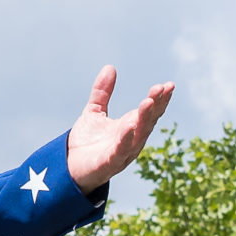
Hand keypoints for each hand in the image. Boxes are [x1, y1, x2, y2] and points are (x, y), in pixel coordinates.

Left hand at [66, 64, 174, 194]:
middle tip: (160, 88)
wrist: (68, 168)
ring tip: (148, 102)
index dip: (160, 100)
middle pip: (148, 122)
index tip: (168, 85)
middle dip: (155, 106)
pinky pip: (119, 152)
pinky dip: (125, 140)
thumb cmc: (86, 143)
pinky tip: (129, 126)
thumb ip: (102, 93)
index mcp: (130, 127)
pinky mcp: (108, 164)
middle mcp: (130, 141)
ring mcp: (121, 154)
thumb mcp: (94, 112)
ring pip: (138, 136)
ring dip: (144, 120)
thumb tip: (110, 67)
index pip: (150, 112)